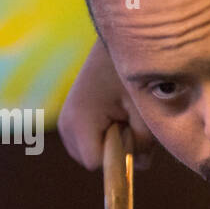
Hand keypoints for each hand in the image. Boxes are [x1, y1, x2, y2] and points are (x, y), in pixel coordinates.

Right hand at [57, 38, 154, 168]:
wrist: (114, 43)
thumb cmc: (129, 73)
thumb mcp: (143, 110)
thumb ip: (143, 142)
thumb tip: (140, 165)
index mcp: (80, 122)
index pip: (96, 162)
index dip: (119, 157)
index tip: (133, 134)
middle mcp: (66, 125)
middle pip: (94, 161)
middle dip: (116, 151)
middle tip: (129, 119)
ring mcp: (66, 124)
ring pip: (93, 154)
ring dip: (113, 143)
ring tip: (124, 113)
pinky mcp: (71, 121)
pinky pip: (91, 144)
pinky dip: (107, 137)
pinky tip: (117, 114)